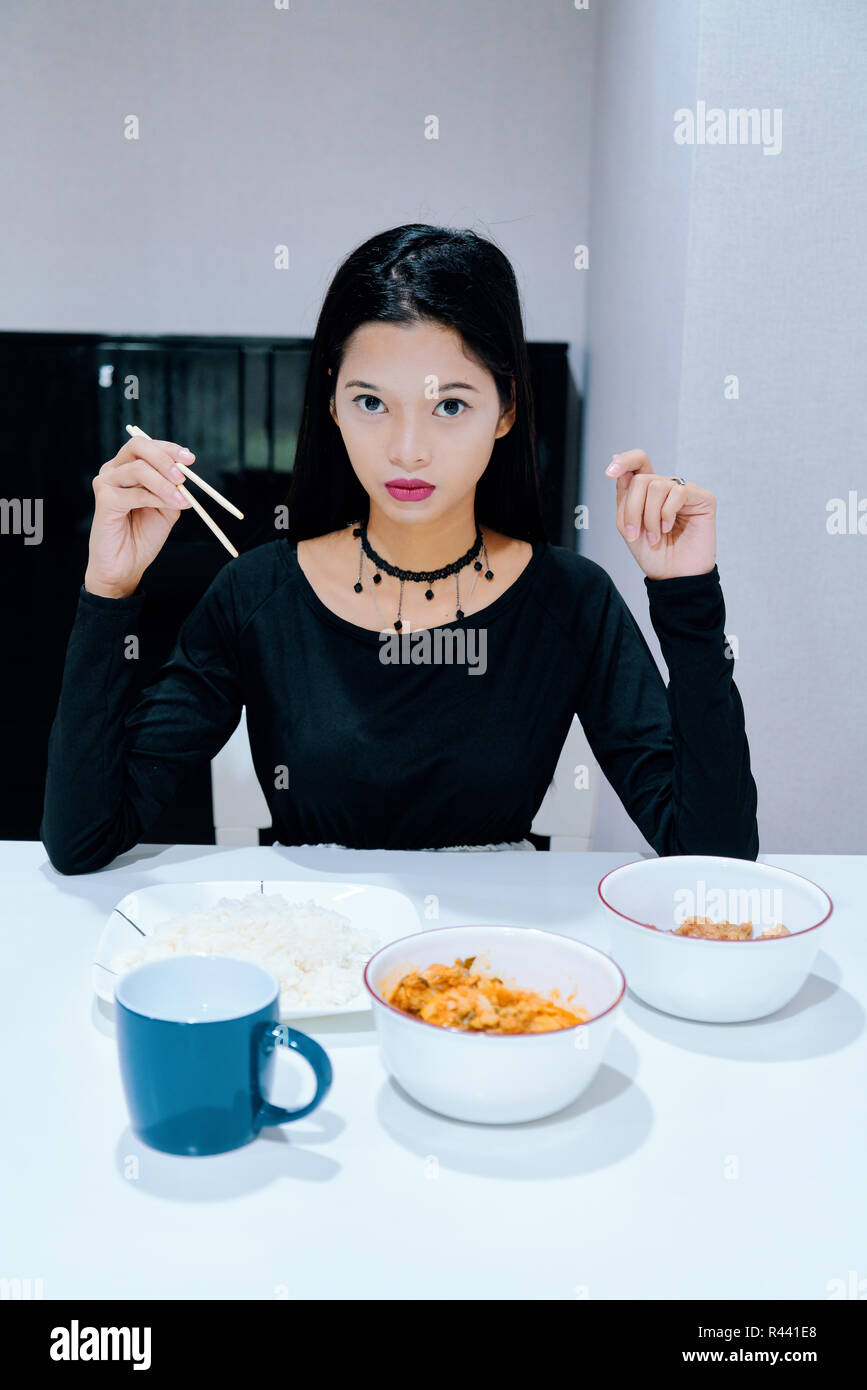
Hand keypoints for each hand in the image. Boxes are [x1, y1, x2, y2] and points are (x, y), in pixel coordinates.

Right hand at [84, 438, 194, 597]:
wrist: (126, 565)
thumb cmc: (144, 535)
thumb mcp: (166, 507)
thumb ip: (173, 489)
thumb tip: (184, 474)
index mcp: (127, 467)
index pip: (146, 445)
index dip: (170, 449)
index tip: (191, 459)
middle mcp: (113, 470)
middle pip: (137, 446)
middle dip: (165, 458)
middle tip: (183, 477)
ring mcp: (106, 483)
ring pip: (139, 469)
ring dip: (165, 484)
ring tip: (181, 500)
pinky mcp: (104, 501)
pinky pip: (136, 493)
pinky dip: (156, 498)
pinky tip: (169, 507)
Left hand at [606, 449, 716, 579]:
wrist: (673, 577)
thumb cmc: (653, 555)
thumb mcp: (627, 525)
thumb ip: (623, 495)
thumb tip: (615, 456)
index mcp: (647, 493)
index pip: (638, 462)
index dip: (623, 461)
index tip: (609, 472)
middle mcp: (667, 488)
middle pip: (642, 479)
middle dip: (633, 509)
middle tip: (634, 533)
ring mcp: (685, 492)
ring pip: (657, 486)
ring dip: (649, 517)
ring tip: (655, 536)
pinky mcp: (703, 498)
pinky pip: (678, 492)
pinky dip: (666, 514)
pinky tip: (668, 528)